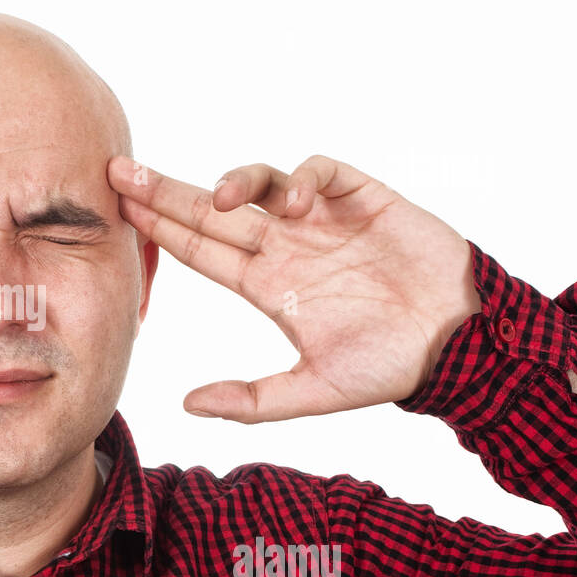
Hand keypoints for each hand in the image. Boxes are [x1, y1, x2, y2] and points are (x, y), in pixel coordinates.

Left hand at [108, 154, 480, 422]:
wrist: (457, 344)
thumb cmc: (388, 367)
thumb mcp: (312, 391)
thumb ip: (251, 400)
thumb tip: (186, 406)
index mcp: (265, 283)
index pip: (199, 248)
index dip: (159, 227)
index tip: (119, 209)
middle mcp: (284, 245)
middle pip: (213, 210)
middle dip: (166, 190)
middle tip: (120, 171)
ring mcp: (320, 219)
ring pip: (263, 183)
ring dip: (237, 181)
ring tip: (224, 196)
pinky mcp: (361, 197)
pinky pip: (320, 172)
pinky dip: (304, 178)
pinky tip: (297, 203)